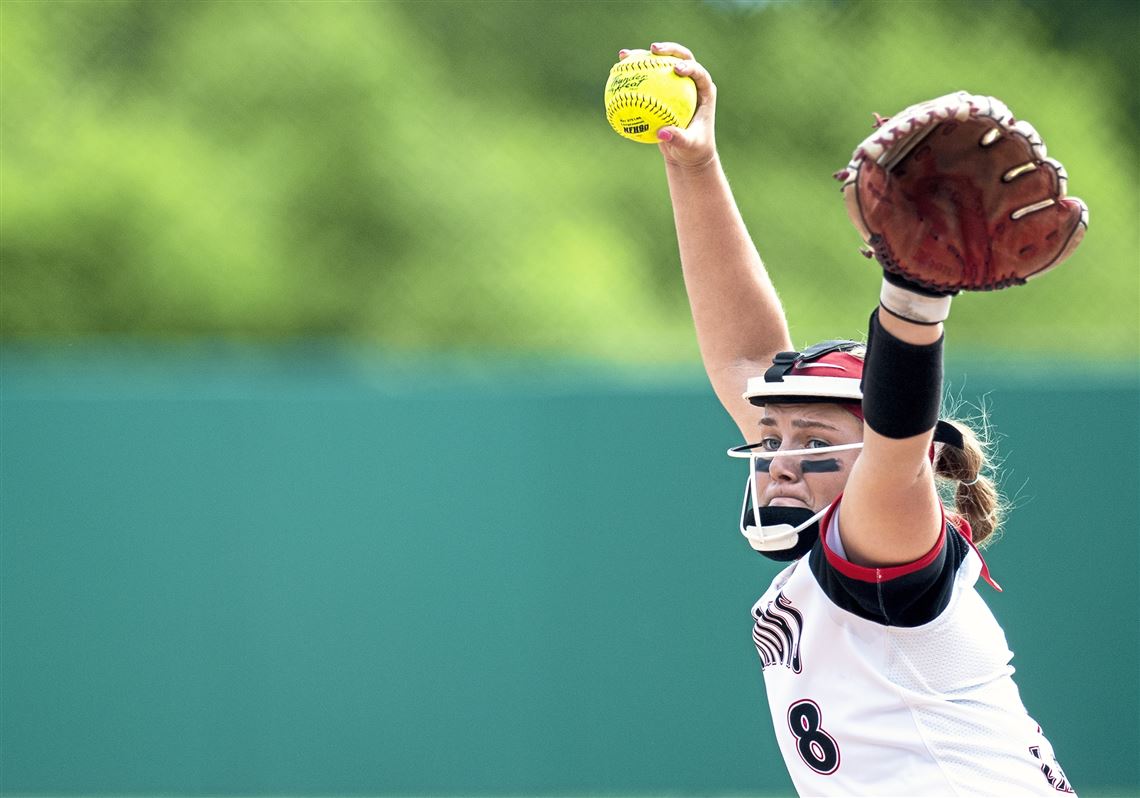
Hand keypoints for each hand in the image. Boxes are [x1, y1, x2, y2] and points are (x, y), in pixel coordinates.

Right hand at [618, 42, 717, 168]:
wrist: (687, 152)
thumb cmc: (693, 150)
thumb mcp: (688, 146)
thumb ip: (678, 138)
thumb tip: (662, 133)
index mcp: (704, 91)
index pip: (699, 73)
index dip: (689, 67)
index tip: (676, 69)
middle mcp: (691, 82)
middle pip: (682, 57)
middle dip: (669, 49)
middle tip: (653, 49)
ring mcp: (677, 84)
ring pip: (661, 63)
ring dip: (643, 56)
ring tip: (625, 54)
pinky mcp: (663, 89)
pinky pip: (647, 79)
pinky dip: (633, 74)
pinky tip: (616, 71)